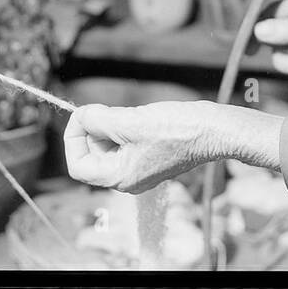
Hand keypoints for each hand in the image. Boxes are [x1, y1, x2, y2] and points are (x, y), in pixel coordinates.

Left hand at [64, 101, 280, 193]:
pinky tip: (138, 116)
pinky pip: (124, 143)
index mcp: (120, 177)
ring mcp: (139, 168)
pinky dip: (123, 127)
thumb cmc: (177, 128)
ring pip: (107, 147)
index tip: (80, 115)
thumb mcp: (130, 121)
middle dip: (92, 130)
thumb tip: (80, 116)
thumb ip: (98, 120)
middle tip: (105, 110)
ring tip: (127, 113)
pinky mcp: (150, 156)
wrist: (214, 130)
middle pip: (91, 155)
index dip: (72, 139)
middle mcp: (127, 178)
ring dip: (108, 126)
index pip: (78, 166)